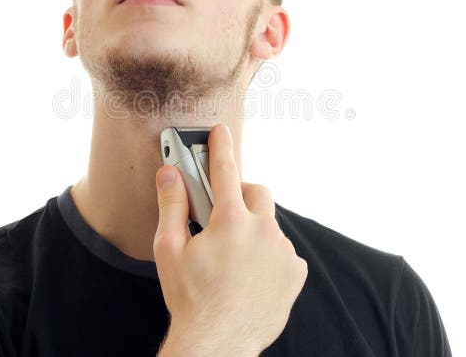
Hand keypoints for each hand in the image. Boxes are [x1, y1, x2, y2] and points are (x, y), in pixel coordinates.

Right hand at [153, 123, 307, 355]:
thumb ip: (171, 205)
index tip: (221, 130)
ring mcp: (283, 251)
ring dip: (253, 231)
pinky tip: (250, 276)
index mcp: (230, 221)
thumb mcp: (169, 250)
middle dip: (240, 196)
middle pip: (256, 192)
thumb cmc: (190, 298)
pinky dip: (268, 255)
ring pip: (269, 224)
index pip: (224, 170)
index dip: (220, 146)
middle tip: (222, 216)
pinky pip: (283, 251)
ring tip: (233, 260)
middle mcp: (262, 230)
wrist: (218, 341)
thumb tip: (169, 174)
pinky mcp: (295, 271)